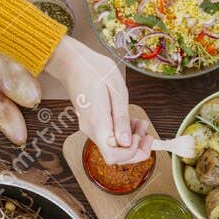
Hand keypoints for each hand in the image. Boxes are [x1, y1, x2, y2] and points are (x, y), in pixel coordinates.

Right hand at [45, 36, 146, 163]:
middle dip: (135, 148)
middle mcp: (91, 130)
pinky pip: (109, 137)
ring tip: (140, 122)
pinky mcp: (92, 124)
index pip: (113, 156)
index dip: (131, 153)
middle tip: (146, 131)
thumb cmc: (94, 70)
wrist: (72, 62)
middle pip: (114, 156)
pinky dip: (122, 133)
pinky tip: (129, 120)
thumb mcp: (116, 90)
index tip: (141, 136)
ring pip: (113, 147)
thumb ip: (121, 118)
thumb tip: (127, 142)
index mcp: (98, 123)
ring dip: (130, 140)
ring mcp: (90, 128)